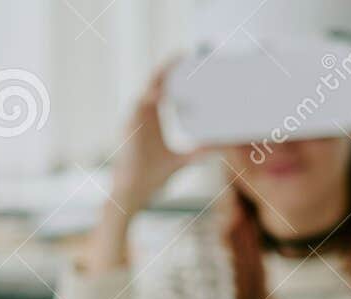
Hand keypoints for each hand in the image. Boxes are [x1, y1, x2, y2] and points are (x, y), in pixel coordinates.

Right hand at [109, 64, 200, 214]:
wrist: (133, 192)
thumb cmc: (152, 177)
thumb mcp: (181, 161)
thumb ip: (198, 153)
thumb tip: (220, 150)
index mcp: (153, 119)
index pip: (164, 90)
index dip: (174, 75)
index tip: (188, 61)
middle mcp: (144, 115)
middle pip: (156, 84)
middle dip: (168, 68)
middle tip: (183, 54)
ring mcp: (135, 120)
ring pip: (148, 90)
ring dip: (160, 76)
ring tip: (174, 63)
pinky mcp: (130, 129)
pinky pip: (139, 107)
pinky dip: (149, 98)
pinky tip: (160, 93)